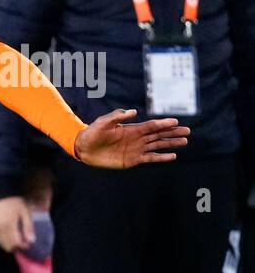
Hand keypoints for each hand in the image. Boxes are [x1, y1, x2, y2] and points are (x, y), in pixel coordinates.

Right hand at [0, 196, 34, 251]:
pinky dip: (6, 240)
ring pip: (3, 244)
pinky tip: (11, 234)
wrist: (0, 195)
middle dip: (17, 247)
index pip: (16, 243)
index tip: (29, 243)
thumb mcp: (25, 213)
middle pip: (8, 246)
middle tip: (24, 242)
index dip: (24, 246)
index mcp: (8, 225)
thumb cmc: (15, 203)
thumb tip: (31, 241)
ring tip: (18, 238)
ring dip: (11, 244)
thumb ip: (28, 227)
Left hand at [72, 108, 188, 168]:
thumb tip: (133, 112)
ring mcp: (136, 149)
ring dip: (171, 144)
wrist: (84, 148)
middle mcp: (137, 138)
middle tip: (187, 131)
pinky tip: (172, 156)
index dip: (164, 124)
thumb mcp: (103, 123)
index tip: (176, 122)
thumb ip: (116, 117)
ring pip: (158, 146)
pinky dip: (161, 157)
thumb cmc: (93, 133)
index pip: (152, 126)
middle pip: (159, 135)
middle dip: (173, 133)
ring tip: (184, 142)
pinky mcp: (133, 160)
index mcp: (132, 129)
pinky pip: (150, 158)